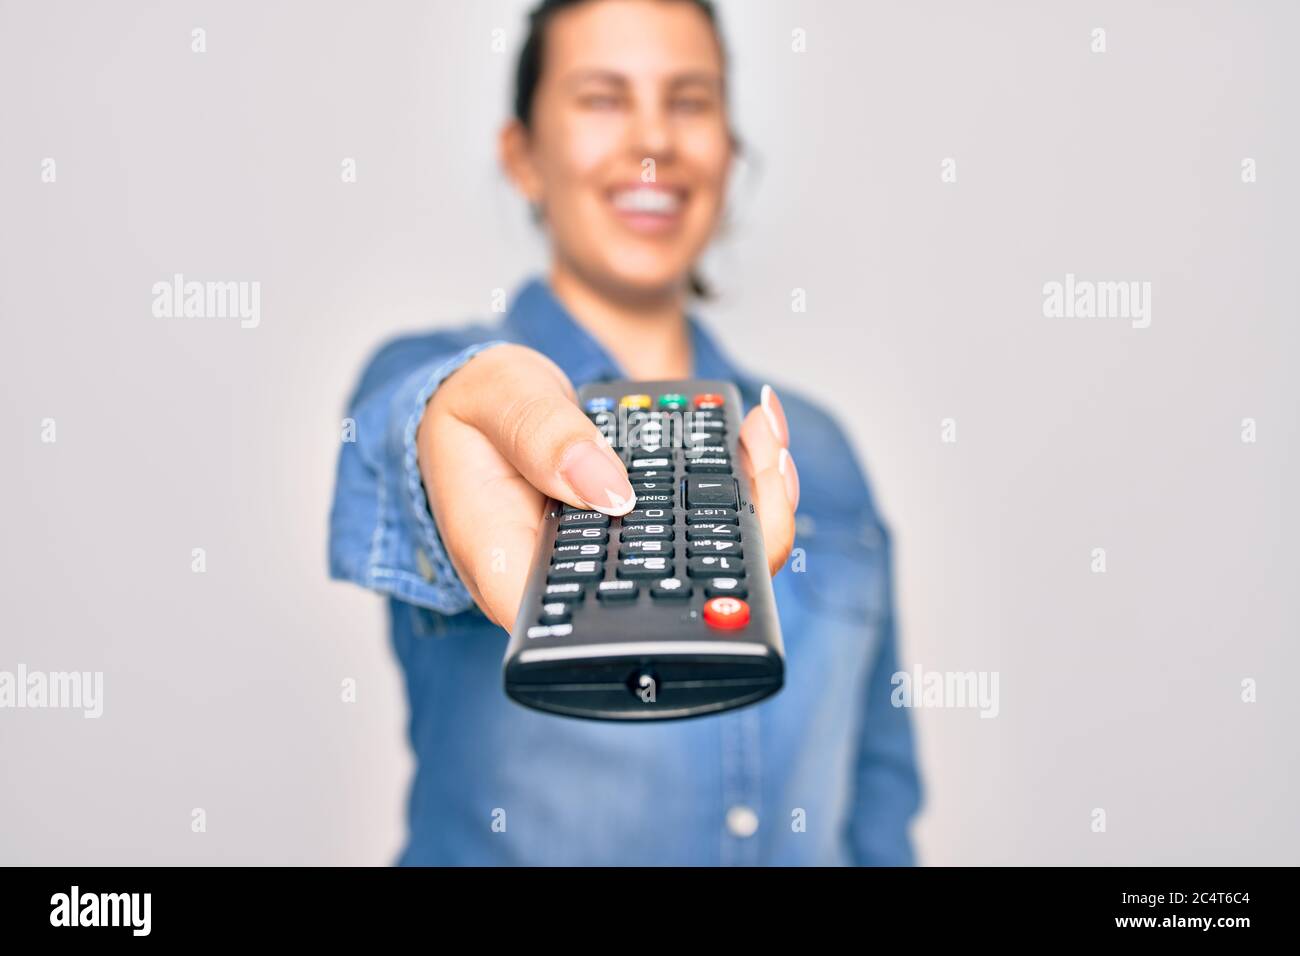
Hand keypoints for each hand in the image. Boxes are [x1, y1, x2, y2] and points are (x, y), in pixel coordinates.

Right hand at [418, 343, 799, 628]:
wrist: (481, 403)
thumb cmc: (471, 416)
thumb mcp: (492, 402)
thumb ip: (544, 440)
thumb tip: (610, 490)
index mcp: (518, 576)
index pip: (604, 628)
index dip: (679, 609)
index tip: (724, 548)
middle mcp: (577, 583)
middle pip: (677, 596)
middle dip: (740, 533)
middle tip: (765, 462)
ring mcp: (616, 560)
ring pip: (705, 560)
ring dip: (748, 499)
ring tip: (764, 435)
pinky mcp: (642, 530)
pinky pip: (701, 524)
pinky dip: (736, 479)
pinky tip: (754, 434)